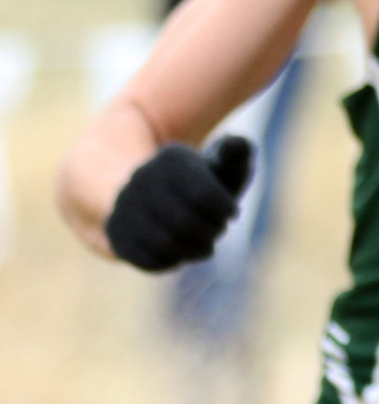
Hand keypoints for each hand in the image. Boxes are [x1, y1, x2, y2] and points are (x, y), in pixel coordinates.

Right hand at [104, 134, 253, 270]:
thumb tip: (236, 142)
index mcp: (171, 159)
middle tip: (218, 230)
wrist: (157, 195)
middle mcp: (141, 179)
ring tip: (205, 246)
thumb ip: (238, 153)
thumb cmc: (205, 182)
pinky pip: (147, 260)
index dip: (224, 211)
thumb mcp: (223, 165)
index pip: (202, 194)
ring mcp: (123, 206)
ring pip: (163, 244)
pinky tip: (182, 253)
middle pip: (184, 222)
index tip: (232, 213)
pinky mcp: (115, 233)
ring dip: (193, 250)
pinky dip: (172, 262)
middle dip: (210, 232)